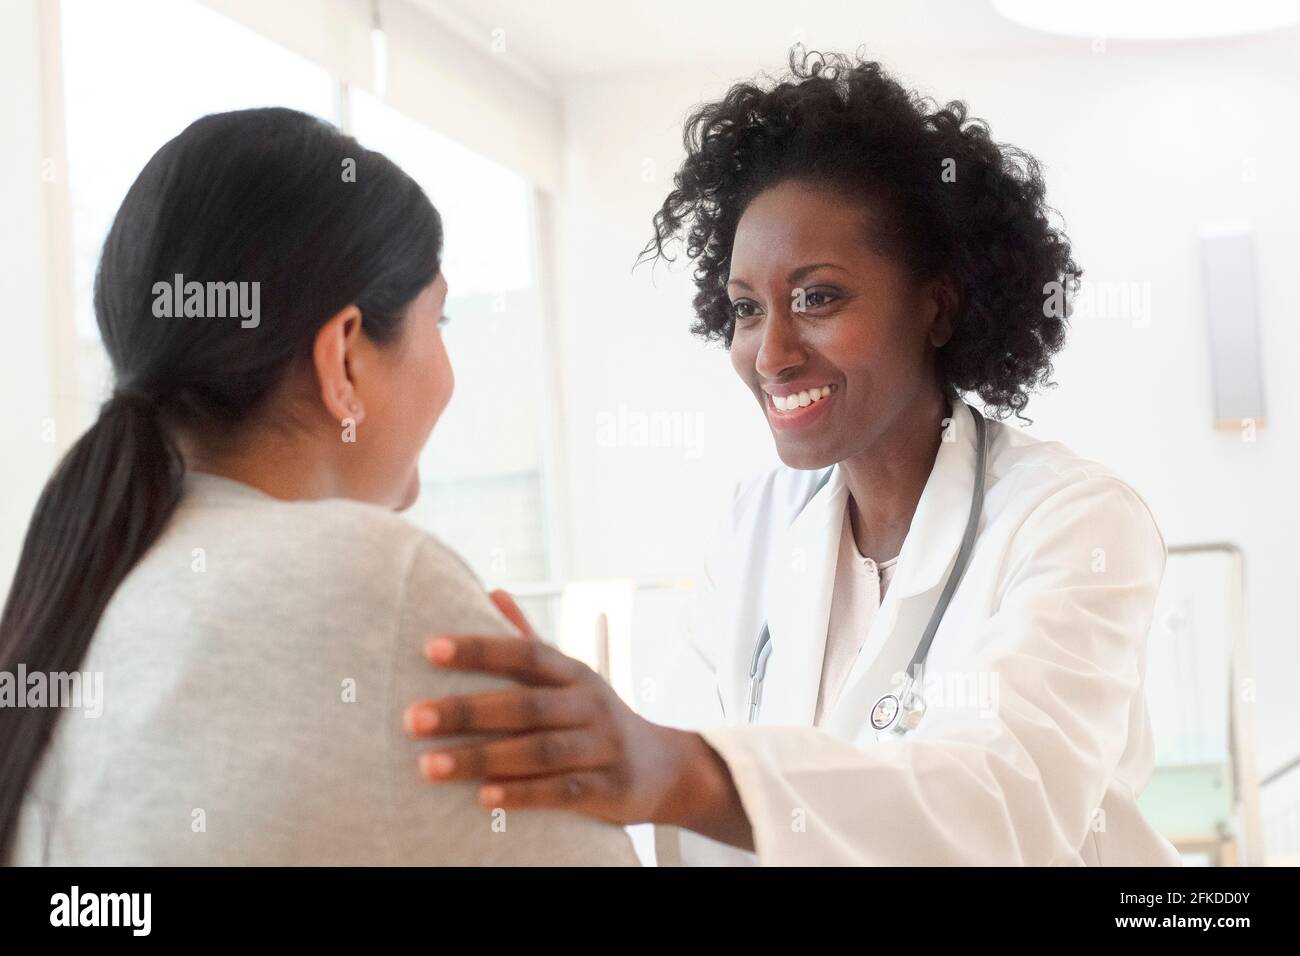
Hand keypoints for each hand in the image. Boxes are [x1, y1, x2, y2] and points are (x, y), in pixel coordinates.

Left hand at [404, 590, 752, 846]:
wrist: (664, 767)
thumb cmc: (595, 717)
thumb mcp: (569, 676)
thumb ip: (529, 639)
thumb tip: (493, 590)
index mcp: (573, 673)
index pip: (525, 653)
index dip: (479, 649)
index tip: (429, 648)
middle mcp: (589, 704)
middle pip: (524, 705)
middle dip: (465, 710)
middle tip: (412, 718)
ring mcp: (602, 746)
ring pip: (539, 751)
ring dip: (482, 758)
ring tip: (429, 766)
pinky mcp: (610, 787)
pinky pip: (563, 791)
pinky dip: (523, 793)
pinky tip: (483, 797)